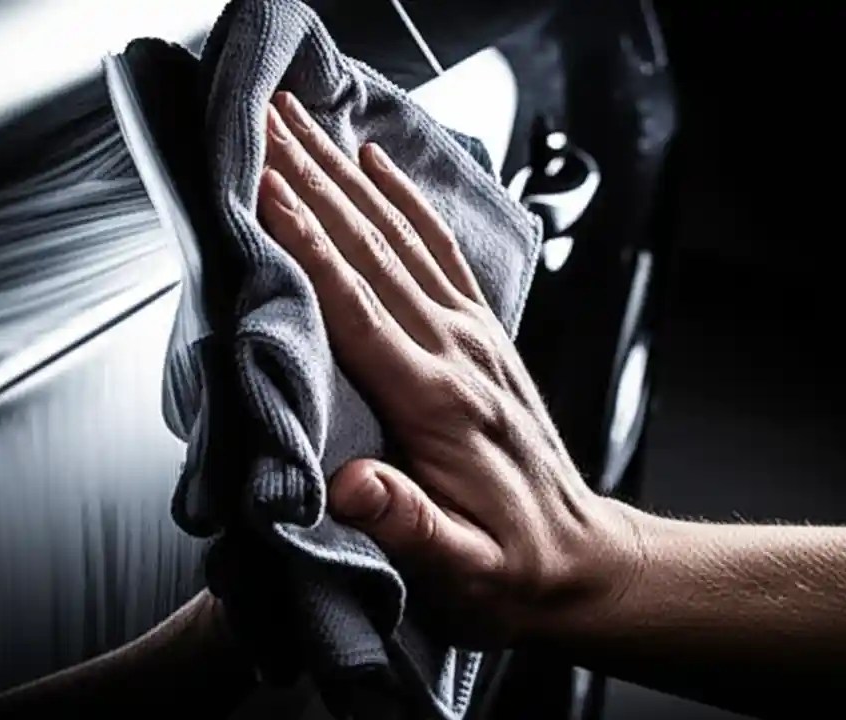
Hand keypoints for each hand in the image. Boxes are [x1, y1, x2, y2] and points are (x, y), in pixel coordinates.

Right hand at [256, 92, 641, 647]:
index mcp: (437, 403)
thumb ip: (409, 525)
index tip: (263, 185)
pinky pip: (439, 250)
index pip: (358, 307)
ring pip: (401, 236)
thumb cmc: (509, 572)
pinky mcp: (482, 336)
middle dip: (314, 179)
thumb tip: (352, 487)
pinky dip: (405, 199)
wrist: (581, 563)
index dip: (307, 243)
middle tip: (265, 120)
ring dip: (347, 175)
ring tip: (302, 123)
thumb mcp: (461, 570)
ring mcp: (474, 337)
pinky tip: (376, 164)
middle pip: (372, 248)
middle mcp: (457, 353)